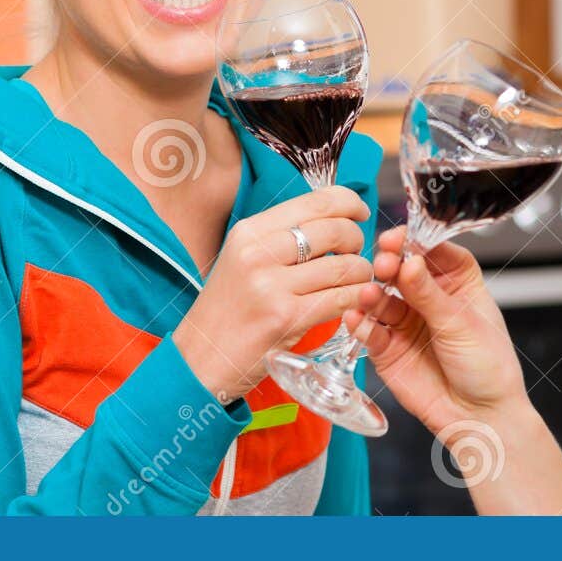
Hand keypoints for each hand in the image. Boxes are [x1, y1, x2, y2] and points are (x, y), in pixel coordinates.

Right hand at [174, 185, 372, 401]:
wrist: (200, 359)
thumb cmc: (227, 310)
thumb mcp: (242, 258)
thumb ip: (281, 237)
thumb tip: (332, 218)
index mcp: (250, 231)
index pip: (316, 201)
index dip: (349, 203)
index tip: (359, 213)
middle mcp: (258, 252)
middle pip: (335, 230)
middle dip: (357, 240)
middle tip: (355, 253)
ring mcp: (271, 286)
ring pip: (344, 266)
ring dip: (361, 273)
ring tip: (355, 281)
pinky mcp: (286, 318)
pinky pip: (340, 299)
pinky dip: (357, 298)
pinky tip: (353, 301)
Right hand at [343, 225, 530, 439]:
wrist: (480, 418)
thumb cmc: (489, 369)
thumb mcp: (462, 325)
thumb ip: (429, 294)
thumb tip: (409, 261)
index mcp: (457, 283)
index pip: (432, 251)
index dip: (415, 242)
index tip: (400, 239)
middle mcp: (428, 298)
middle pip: (401, 270)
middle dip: (389, 264)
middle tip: (384, 264)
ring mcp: (406, 322)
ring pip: (381, 298)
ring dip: (372, 293)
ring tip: (368, 293)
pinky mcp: (388, 349)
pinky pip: (369, 330)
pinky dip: (360, 323)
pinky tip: (357, 318)